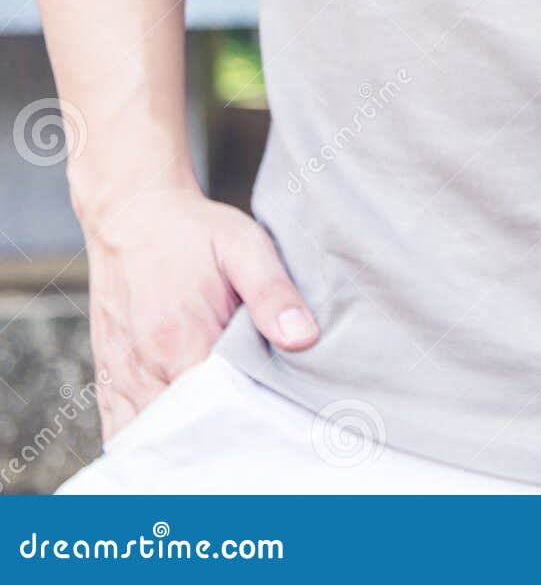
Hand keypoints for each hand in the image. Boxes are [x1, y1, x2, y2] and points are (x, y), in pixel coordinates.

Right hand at [81, 187, 318, 439]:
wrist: (134, 212)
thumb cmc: (194, 231)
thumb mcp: (246, 247)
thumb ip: (274, 293)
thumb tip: (303, 337)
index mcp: (181, 337)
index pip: (215, 408)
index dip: (245, 425)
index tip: (272, 431)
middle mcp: (144, 362)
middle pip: (181, 429)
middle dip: (216, 444)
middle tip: (252, 451)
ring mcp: (121, 369)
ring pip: (146, 435)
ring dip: (179, 447)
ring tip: (217, 457)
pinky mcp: (108, 368)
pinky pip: (116, 423)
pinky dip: (141, 442)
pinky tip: (169, 452)